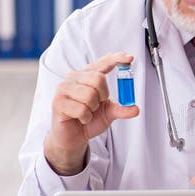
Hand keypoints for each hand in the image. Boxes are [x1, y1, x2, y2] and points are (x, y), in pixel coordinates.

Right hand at [44, 51, 138, 174]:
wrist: (73, 137)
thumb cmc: (88, 120)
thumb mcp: (109, 113)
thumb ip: (121, 109)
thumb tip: (135, 109)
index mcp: (87, 75)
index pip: (103, 62)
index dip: (116, 59)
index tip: (129, 58)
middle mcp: (74, 78)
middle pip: (98, 78)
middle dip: (103, 95)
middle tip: (97, 105)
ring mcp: (64, 89)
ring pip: (89, 95)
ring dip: (93, 109)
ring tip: (87, 113)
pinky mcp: (58, 102)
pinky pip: (81, 109)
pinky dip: (86, 117)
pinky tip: (81, 119)